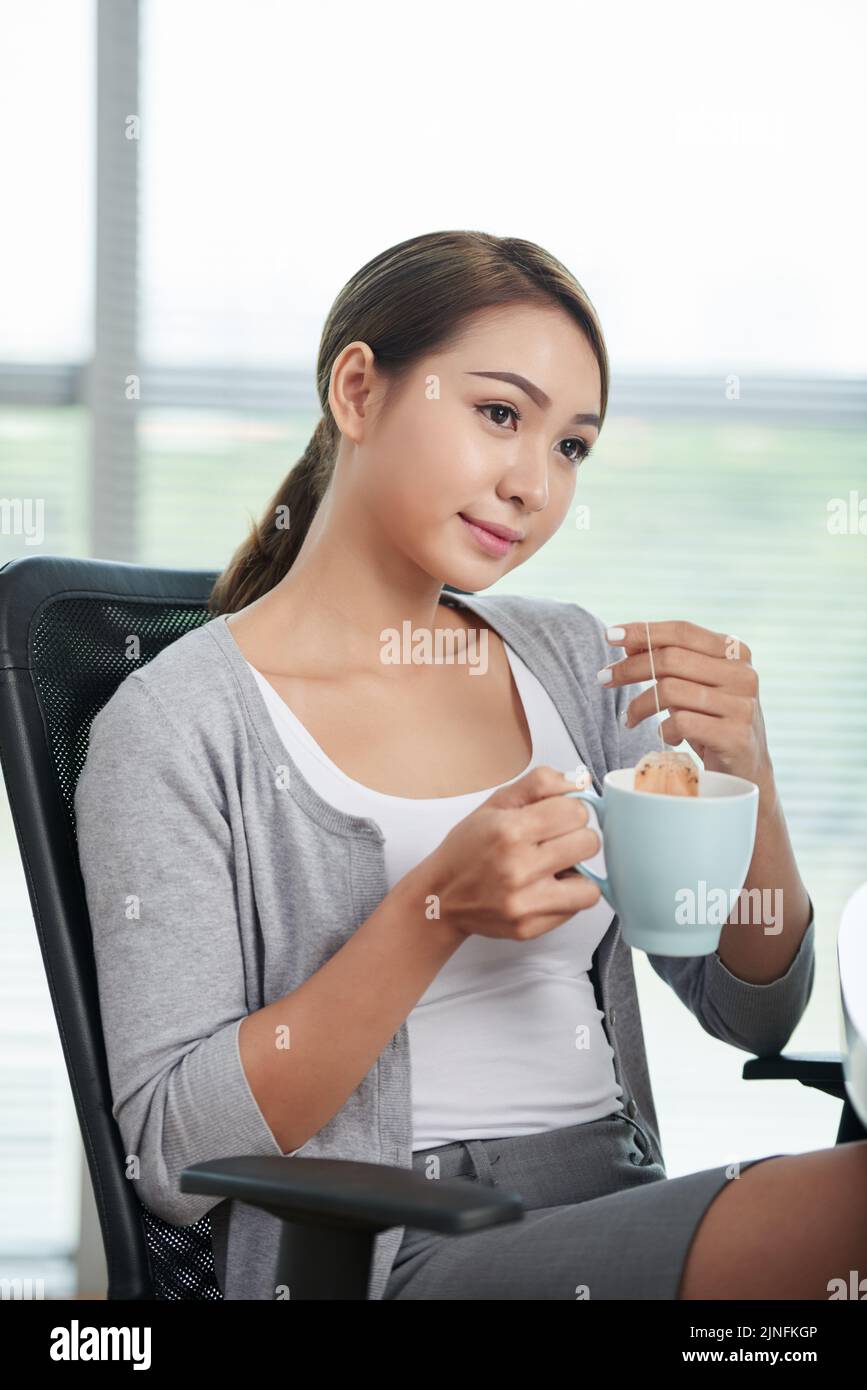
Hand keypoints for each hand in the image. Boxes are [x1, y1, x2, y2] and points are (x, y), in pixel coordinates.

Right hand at [417, 765, 602, 941]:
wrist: (440, 897)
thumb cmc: (468, 848)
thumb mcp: (495, 804)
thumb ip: (540, 784)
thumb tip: (578, 783)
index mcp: (510, 831)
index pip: (575, 812)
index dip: (570, 810)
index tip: (556, 817)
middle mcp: (518, 868)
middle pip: (589, 843)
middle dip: (576, 838)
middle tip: (555, 842)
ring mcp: (525, 903)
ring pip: (591, 886)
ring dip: (578, 874)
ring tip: (555, 868)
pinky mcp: (530, 927)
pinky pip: (575, 909)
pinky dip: (566, 897)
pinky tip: (544, 888)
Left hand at [599, 620, 776, 801]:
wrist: (746, 770)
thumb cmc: (712, 722)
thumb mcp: (692, 686)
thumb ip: (667, 662)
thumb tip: (626, 641)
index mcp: (735, 652)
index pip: (682, 631)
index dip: (643, 631)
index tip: (610, 636)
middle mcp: (742, 674)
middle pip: (671, 659)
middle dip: (630, 668)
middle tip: (604, 679)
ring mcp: (742, 705)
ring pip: (671, 690)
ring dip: (639, 705)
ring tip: (629, 719)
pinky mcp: (735, 736)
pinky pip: (682, 723)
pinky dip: (663, 730)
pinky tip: (664, 737)